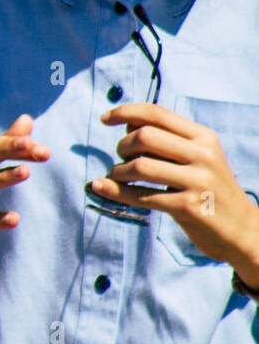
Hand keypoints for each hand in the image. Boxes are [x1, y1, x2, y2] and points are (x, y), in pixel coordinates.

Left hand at [92, 103, 258, 273]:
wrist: (243, 231)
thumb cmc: (209, 189)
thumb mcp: (197, 157)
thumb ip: (167, 139)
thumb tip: (125, 122)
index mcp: (204, 137)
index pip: (157, 113)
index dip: (125, 112)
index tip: (105, 118)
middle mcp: (203, 155)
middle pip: (144, 136)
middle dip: (122, 146)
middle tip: (121, 158)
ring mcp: (198, 181)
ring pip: (139, 166)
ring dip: (118, 171)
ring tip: (119, 177)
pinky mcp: (188, 207)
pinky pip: (141, 195)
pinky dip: (116, 191)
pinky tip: (101, 187)